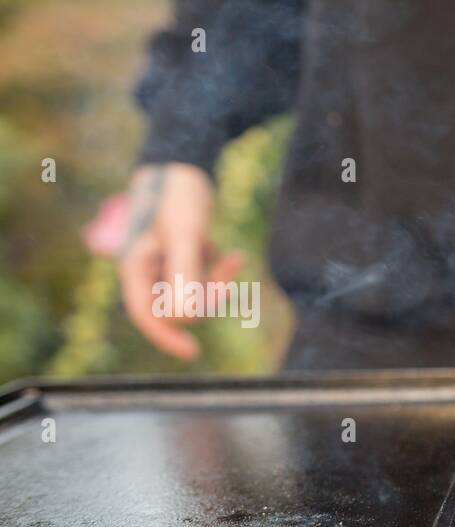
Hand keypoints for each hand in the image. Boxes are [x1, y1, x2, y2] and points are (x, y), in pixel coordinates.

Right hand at [117, 163, 242, 359]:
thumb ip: (184, 272)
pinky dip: (220, 271)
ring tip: (233, 259)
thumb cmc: (177, 196)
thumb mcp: (185, 234)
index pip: (146, 315)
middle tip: (229, 275)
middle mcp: (148, 270)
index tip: (192, 353)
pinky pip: (204, 279)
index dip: (166, 337)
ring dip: (216, 283)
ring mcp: (166, 265)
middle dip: (205, 299)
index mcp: (135, 266)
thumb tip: (185, 317)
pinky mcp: (185, 257)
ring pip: (194, 295)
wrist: (184, 164)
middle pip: (176, 308)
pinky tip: (237, 256)